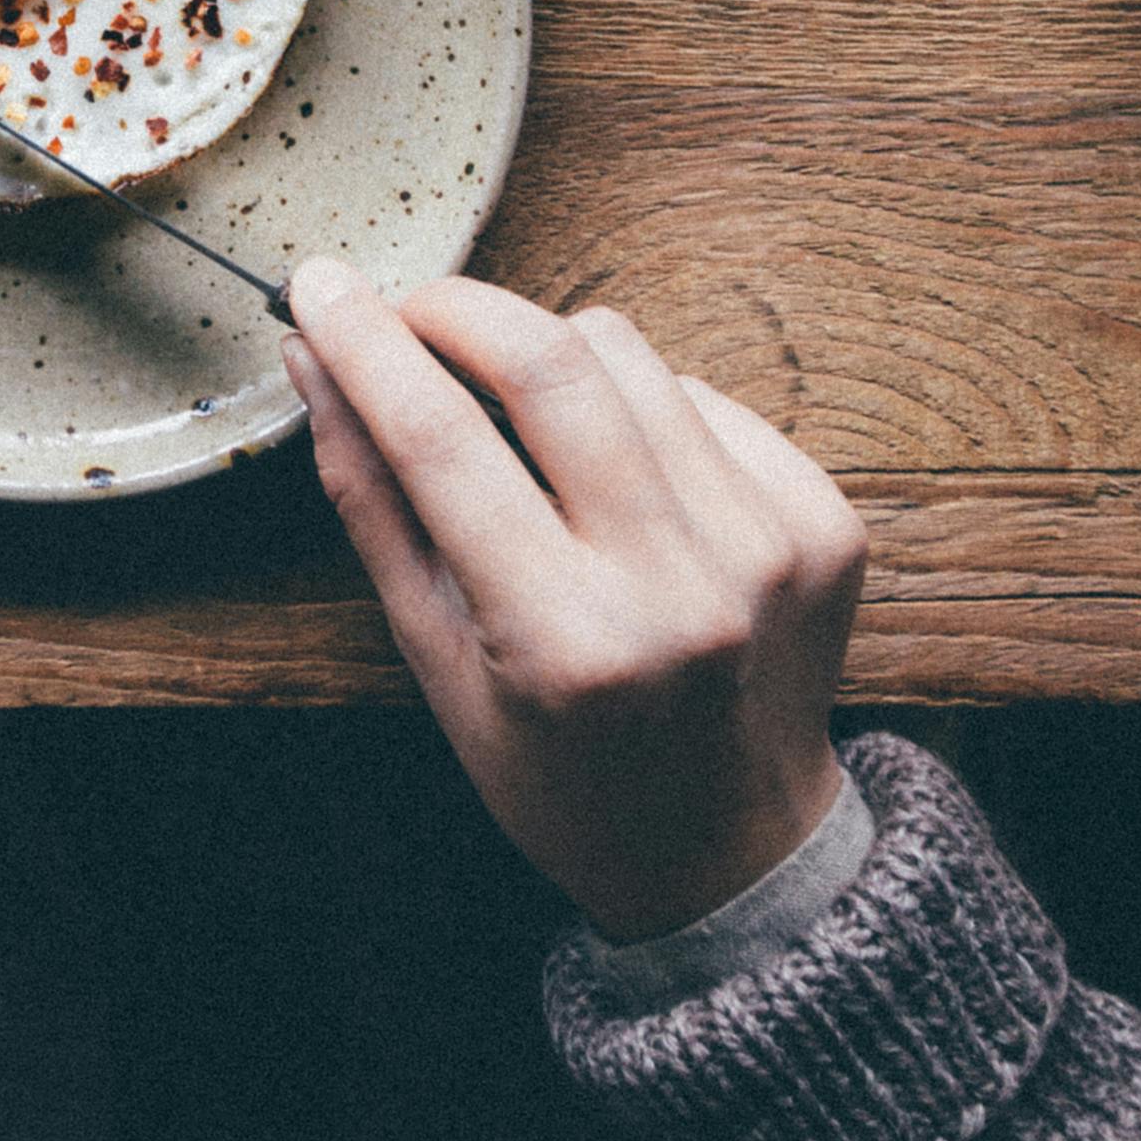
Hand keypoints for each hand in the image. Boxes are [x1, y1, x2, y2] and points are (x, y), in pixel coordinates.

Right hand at [284, 261, 861, 945]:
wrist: (732, 854)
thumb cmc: (559, 773)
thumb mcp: (437, 665)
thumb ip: (374, 503)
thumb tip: (317, 361)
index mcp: (565, 641)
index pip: (441, 440)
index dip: (365, 343)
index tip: (317, 286)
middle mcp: (679, 584)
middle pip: (552, 363)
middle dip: (457, 309)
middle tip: (406, 314)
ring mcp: (767, 547)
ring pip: (630, 356)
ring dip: (546, 355)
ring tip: (512, 412)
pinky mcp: (823, 522)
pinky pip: (703, 398)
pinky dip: (638, 409)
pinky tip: (617, 477)